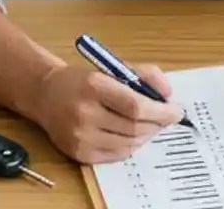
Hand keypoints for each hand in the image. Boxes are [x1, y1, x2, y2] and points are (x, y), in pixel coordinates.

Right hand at [32, 64, 183, 163]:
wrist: (46, 94)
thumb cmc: (85, 80)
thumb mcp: (114, 68)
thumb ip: (145, 75)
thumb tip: (168, 95)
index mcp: (95, 86)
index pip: (135, 105)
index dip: (161, 112)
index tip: (176, 111)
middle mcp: (85, 113)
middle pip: (134, 127)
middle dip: (157, 124)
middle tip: (167, 118)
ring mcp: (80, 136)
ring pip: (129, 143)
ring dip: (146, 135)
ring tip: (150, 125)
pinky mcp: (79, 153)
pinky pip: (116, 155)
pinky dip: (131, 146)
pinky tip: (132, 135)